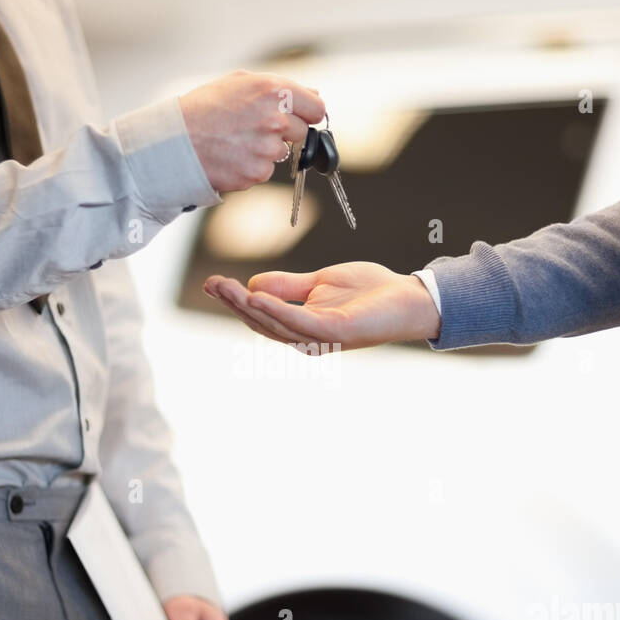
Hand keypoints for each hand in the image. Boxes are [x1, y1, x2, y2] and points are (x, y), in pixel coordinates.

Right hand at [179, 71, 325, 191]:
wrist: (173, 141)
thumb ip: (280, 87)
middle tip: (255, 129)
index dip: (308, 113)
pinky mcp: (257, 173)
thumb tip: (313, 94)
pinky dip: (252, 166)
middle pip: (303, 132)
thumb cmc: (202, 109)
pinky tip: (231, 156)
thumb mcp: (239, 83)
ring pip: (283, 153)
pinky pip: (265, 171)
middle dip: (286, 132)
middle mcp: (275, 120)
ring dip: (266, 150)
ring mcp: (267, 149)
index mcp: (273, 91)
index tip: (300, 117)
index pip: (316, 107)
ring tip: (236, 141)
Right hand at [203, 262, 441, 349]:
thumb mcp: (319, 282)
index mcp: (302, 326)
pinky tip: (256, 296)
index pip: (261, 315)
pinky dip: (275, 309)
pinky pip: (298, 321)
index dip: (235, 301)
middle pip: (261, 322)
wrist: (408, 298)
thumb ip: (287, 285)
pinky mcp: (336, 330)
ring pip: (275, 323)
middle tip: (211, 284)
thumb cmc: (370, 293)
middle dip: (233, 303)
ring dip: (246, 306)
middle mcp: (307, 337)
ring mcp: (321, 337)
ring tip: (225, 288)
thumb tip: (252, 284)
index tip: (212, 283)